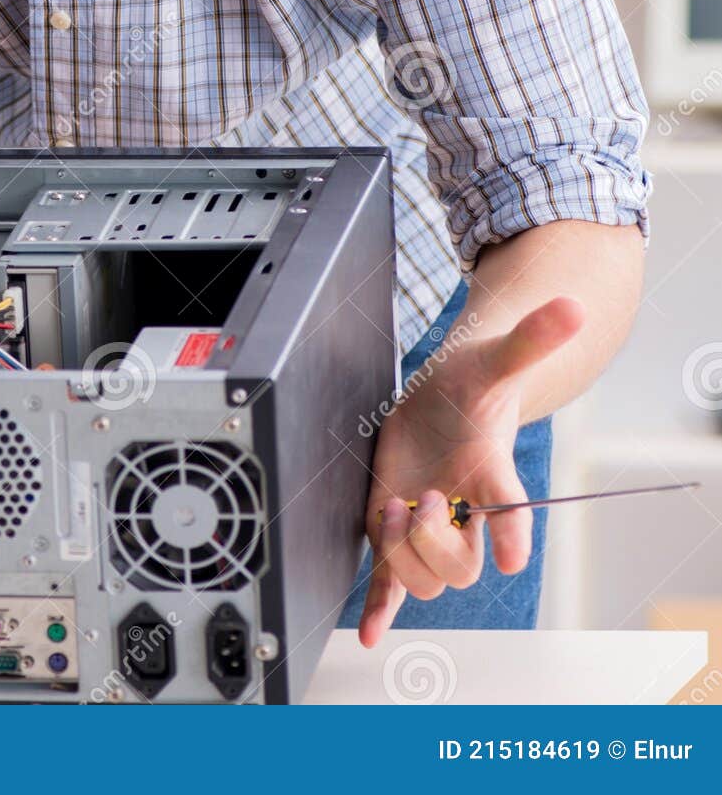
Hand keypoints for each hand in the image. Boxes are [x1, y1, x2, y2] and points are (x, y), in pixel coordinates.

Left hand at [357, 294, 583, 647]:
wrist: (445, 398)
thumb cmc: (472, 383)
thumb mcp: (494, 358)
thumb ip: (531, 338)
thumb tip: (572, 308)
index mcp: (491, 475)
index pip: (510, 511)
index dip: (511, 533)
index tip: (510, 553)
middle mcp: (463, 511)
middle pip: (459, 563)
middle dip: (433, 538)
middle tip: (418, 498)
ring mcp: (428, 523)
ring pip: (424, 577)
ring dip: (400, 553)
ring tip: (391, 507)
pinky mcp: (395, 525)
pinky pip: (391, 579)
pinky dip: (380, 607)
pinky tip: (367, 632)